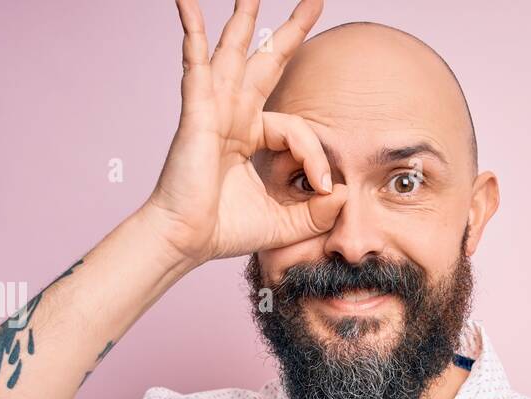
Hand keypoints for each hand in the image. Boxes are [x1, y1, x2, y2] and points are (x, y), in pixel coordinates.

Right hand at [143, 0, 347, 266]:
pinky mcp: (197, 112)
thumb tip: (343, 192)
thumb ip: (319, 210)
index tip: (323, 186)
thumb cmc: (226, 230)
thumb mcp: (288, 222)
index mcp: (251, 138)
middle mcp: (233, 116)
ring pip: (233, 51)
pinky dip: (194, 32)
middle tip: (313, 1)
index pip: (298, 127)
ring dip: (244, 17)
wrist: (187, 241)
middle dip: (289, 31)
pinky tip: (188, 4)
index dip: (316, 154)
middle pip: (265, 61)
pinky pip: (196, 63)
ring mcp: (213, 109)